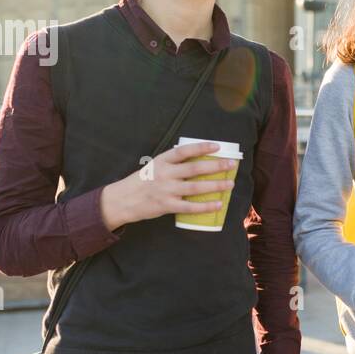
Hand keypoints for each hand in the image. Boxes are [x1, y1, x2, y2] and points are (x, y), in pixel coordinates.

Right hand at [99, 140, 236, 230]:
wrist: (123, 199)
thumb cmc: (142, 181)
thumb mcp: (154, 166)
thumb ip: (173, 164)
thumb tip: (198, 160)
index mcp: (162, 161)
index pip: (184, 151)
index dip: (201, 147)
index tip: (217, 146)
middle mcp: (165, 174)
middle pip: (195, 169)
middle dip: (216, 166)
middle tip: (231, 165)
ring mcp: (166, 190)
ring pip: (196, 188)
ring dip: (215, 186)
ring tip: (230, 184)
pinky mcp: (167, 205)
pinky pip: (190, 207)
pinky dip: (205, 206)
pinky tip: (218, 204)